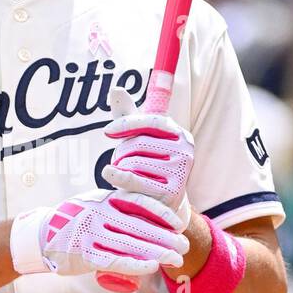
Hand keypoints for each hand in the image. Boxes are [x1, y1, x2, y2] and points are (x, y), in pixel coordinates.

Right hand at [10, 188, 190, 278]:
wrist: (41, 236)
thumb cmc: (75, 221)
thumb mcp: (95, 204)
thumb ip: (118, 206)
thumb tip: (150, 214)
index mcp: (104, 200)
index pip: (137, 202)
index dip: (160, 212)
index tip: (177, 222)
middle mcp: (98, 214)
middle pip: (139, 225)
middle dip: (165, 237)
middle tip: (184, 246)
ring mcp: (90, 234)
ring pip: (130, 243)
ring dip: (157, 252)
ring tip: (176, 259)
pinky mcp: (84, 255)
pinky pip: (113, 260)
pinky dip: (134, 264)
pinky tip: (151, 267)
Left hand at [102, 85, 193, 224]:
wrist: (159, 203)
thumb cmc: (146, 165)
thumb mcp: (138, 139)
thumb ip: (127, 116)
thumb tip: (116, 89)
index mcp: (179, 134)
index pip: (151, 121)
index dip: (126, 123)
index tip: (107, 131)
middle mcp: (185, 151)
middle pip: (137, 143)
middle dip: (120, 153)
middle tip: (122, 163)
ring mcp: (180, 173)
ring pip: (132, 162)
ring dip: (120, 168)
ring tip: (126, 175)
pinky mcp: (170, 193)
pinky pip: (132, 179)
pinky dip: (116, 177)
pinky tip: (109, 175)